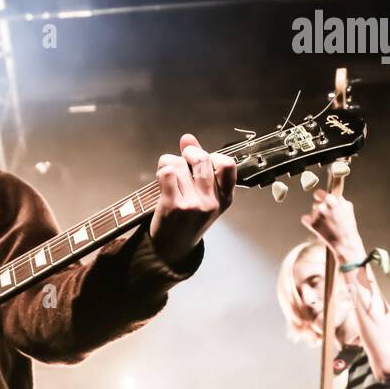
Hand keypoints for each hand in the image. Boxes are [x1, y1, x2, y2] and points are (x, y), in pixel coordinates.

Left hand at [149, 133, 234, 266]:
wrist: (171, 250)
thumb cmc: (188, 220)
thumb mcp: (202, 198)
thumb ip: (198, 167)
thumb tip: (187, 138)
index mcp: (224, 199)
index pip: (228, 165)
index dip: (213, 155)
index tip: (201, 161)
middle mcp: (210, 202)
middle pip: (202, 158)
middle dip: (189, 152)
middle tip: (182, 158)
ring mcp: (192, 205)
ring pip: (180, 163)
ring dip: (169, 162)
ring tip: (168, 173)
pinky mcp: (173, 206)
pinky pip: (167, 172)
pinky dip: (161, 170)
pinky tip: (161, 180)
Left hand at [301, 191, 364, 264]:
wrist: (344, 242)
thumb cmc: (348, 224)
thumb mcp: (347, 207)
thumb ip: (338, 198)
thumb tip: (330, 193)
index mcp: (331, 199)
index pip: (319, 193)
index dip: (320, 196)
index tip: (322, 199)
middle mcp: (322, 206)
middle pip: (316, 203)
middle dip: (321, 207)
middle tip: (328, 216)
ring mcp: (316, 215)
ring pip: (313, 211)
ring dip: (317, 215)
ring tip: (327, 224)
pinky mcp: (311, 224)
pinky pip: (305, 218)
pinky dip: (309, 221)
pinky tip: (317, 226)